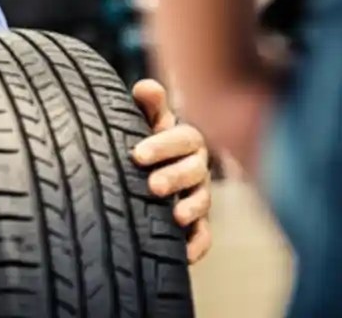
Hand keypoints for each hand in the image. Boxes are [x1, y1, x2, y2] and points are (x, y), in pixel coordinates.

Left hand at [130, 79, 212, 264]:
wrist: (146, 167)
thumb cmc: (146, 138)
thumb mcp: (146, 120)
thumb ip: (149, 105)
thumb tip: (146, 86)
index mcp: (185, 140)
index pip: (183, 138)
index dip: (162, 146)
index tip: (137, 154)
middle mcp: (196, 166)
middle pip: (194, 170)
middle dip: (175, 177)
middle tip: (153, 185)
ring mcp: (198, 194)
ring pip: (202, 200)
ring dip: (191, 208)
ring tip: (175, 215)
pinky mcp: (196, 223)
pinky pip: (204, 235)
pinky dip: (197, 244)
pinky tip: (186, 255)